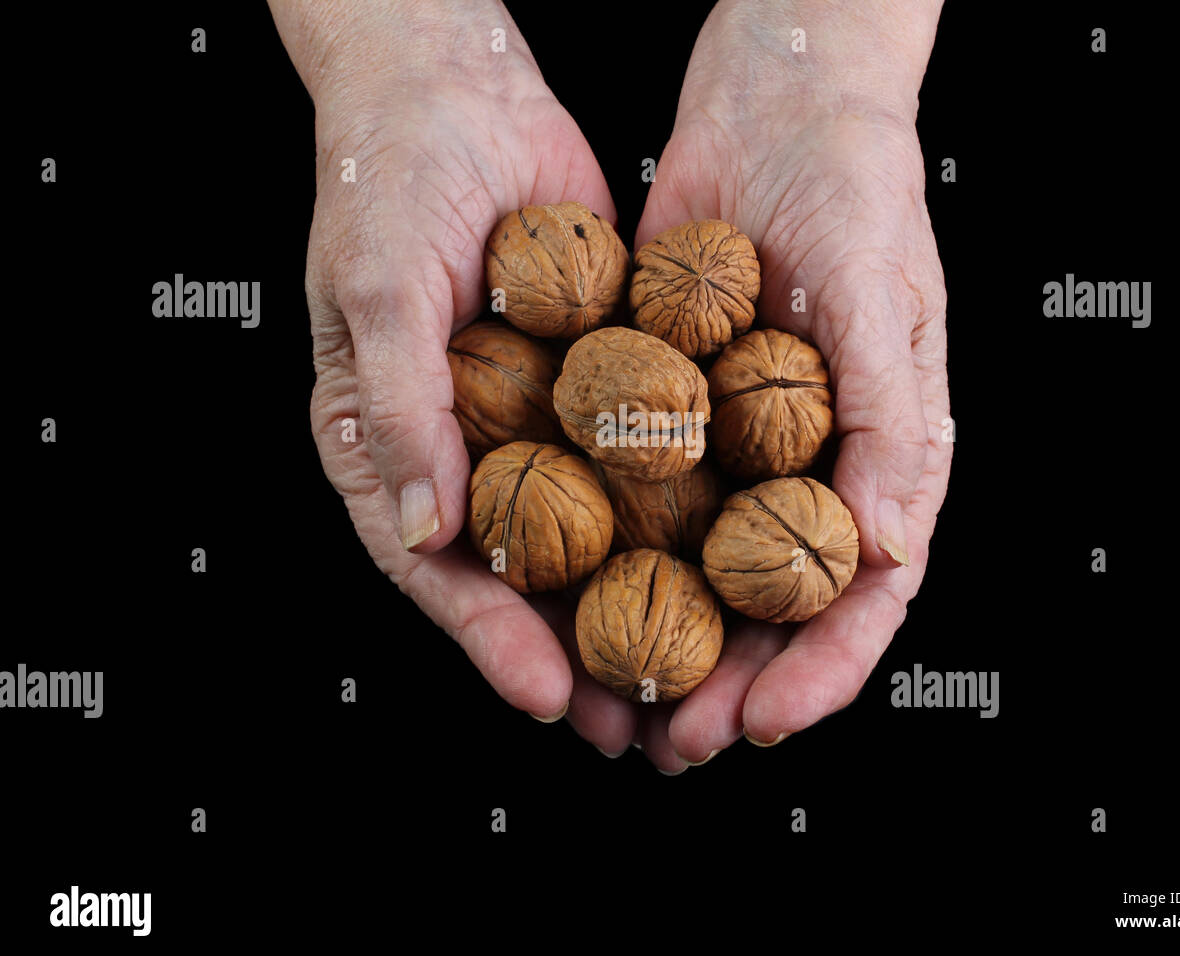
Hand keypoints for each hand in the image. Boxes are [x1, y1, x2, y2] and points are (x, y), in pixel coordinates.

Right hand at [269, 0, 640, 740]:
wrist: (457, 86)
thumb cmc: (387, 177)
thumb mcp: (379, 287)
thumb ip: (398, 409)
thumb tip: (423, 534)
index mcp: (384, 441)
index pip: (430, 564)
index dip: (483, 635)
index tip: (542, 693)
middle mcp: (457, 445)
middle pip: (513, 572)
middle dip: (567, 650)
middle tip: (628, 724)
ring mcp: (526, 418)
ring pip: (579, 532)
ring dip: (624, 604)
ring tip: (681, 675)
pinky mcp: (587, 383)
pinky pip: (625, 459)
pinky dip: (662, 514)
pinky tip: (712, 560)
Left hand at [632, 0, 951, 770]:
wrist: (777, 101)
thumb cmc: (858, 192)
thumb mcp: (885, 302)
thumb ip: (891, 429)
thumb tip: (891, 555)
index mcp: (883, 459)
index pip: (863, 595)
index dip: (818, 672)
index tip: (762, 723)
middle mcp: (810, 467)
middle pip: (774, 605)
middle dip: (727, 680)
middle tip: (670, 740)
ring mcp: (738, 444)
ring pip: (702, 567)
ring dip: (664, 638)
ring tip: (613, 696)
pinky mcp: (672, 408)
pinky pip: (644, 490)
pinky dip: (615, 548)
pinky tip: (571, 593)